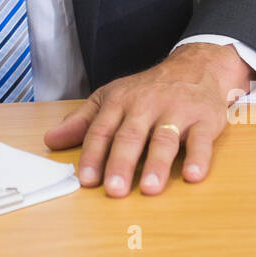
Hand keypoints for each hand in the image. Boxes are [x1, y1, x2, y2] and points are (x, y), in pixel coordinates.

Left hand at [42, 43, 251, 195]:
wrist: (195, 67)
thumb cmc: (148, 90)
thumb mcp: (110, 98)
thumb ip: (82, 121)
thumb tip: (50, 140)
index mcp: (120, 102)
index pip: (102, 130)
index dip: (93, 155)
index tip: (86, 180)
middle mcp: (147, 106)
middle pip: (131, 136)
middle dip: (121, 163)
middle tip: (114, 190)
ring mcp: (177, 112)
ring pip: (164, 139)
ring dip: (157, 164)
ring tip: (149, 188)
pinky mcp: (205, 119)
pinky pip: (201, 140)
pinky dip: (198, 158)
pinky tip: (192, 175)